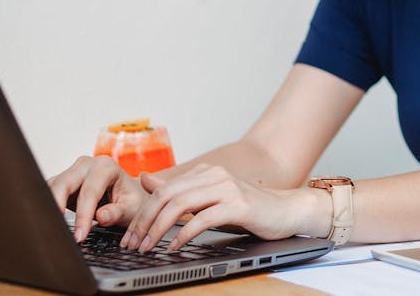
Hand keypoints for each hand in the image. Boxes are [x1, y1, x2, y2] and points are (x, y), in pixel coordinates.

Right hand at [47, 155, 146, 241]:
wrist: (129, 196)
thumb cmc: (132, 201)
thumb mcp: (132, 209)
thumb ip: (118, 212)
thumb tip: (102, 216)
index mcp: (106, 167)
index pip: (89, 192)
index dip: (83, 215)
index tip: (79, 236)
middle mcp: (87, 165)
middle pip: (64, 183)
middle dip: (58, 207)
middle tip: (57, 231)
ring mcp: (73, 171)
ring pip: (52, 186)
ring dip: (49, 207)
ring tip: (51, 229)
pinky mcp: (63, 181)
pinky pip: (49, 191)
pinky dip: (48, 206)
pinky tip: (49, 222)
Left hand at [122, 164, 322, 251]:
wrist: (287, 211)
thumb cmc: (249, 209)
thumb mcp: (211, 198)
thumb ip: (182, 191)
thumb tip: (147, 181)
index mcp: (206, 172)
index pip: (163, 190)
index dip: (143, 213)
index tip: (132, 236)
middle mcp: (215, 175)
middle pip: (166, 196)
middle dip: (145, 222)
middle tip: (133, 244)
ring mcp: (227, 188)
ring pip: (180, 206)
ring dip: (159, 229)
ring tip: (149, 247)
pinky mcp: (238, 206)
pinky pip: (202, 219)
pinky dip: (184, 235)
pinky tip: (175, 246)